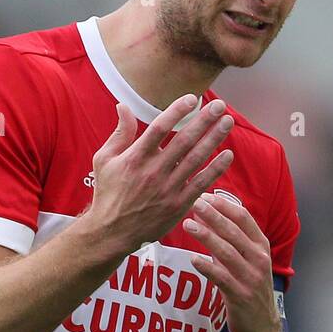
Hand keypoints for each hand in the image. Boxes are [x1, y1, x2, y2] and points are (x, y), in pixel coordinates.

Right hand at [87, 96, 234, 252]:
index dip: (178, 111)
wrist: (112, 232)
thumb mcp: (104, 160)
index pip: (160, 128)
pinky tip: (228, 155)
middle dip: (204, 120)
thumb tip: (123, 106)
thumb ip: (119, 133)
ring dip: (214, 139)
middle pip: (184, 140)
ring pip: (196, 159)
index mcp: (135, 157)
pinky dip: (216, 169)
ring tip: (227, 122)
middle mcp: (154, 171)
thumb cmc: (108, 194)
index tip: (192, 99)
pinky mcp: (178, 205)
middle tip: (220, 105)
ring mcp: (168, 188)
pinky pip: (201, 183)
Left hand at [185, 192, 279, 331]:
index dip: (224, 205)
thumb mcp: (246, 261)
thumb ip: (231, 241)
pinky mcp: (241, 296)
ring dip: (207, 236)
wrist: (260, 327)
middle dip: (213, 215)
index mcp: (261, 246)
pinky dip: (207, 267)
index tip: (205, 195)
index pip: (244, 218)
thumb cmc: (249, 288)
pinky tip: (193, 259)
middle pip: (234, 231)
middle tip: (194, 202)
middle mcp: (259, 259)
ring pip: (227, 252)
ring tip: (188, 225)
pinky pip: (222, 278)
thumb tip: (207, 215)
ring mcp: (251, 278)